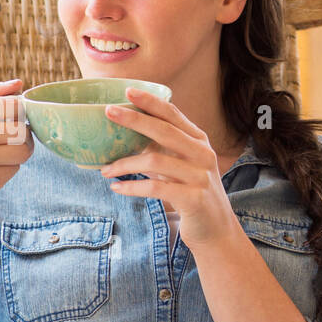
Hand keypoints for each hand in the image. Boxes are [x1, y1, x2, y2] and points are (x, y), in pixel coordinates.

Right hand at [0, 78, 32, 222]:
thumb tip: (18, 84)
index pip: (14, 105)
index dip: (18, 115)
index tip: (7, 121)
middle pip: (23, 129)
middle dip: (20, 137)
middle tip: (2, 143)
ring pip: (24, 150)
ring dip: (17, 154)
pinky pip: (16, 169)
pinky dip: (7, 171)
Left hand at [99, 87, 240, 245]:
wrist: (216, 230)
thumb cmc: (193, 194)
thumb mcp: (182, 166)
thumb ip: (163, 149)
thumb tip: (126, 135)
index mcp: (199, 142)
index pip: (174, 115)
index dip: (151, 102)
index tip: (127, 91)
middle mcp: (203, 155)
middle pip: (164, 131)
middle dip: (134, 120)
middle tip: (108, 112)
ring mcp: (200, 177)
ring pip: (155, 162)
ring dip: (125, 164)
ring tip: (105, 170)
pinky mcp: (194, 199)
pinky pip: (156, 188)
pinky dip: (132, 187)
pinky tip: (117, 188)